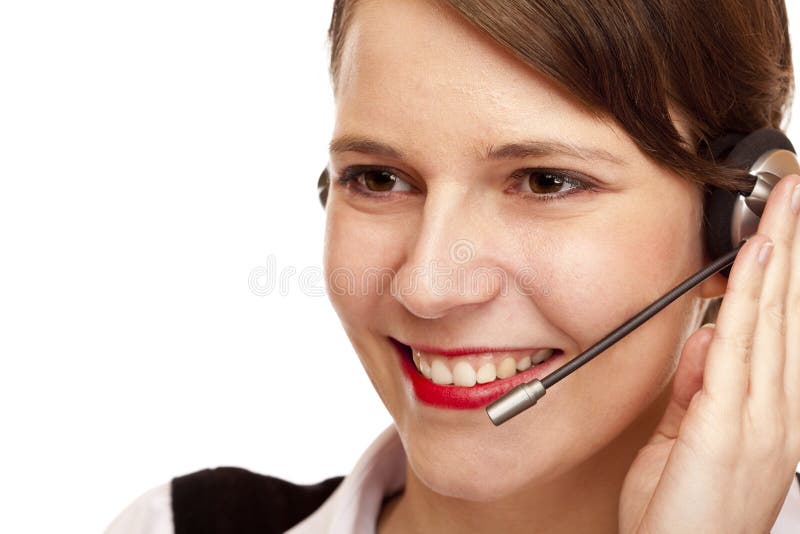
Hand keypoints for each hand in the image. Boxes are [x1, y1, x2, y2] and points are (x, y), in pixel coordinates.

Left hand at [619, 174, 799, 533]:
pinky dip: (751, 302)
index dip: (788, 271)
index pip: (783, 325)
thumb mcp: (689, 437)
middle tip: (794, 194)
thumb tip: (706, 339)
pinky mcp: (732, 430)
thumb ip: (699, 387)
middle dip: (793, 247)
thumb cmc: (685, 511)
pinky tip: (754, 263)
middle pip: (788, 313)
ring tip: (782, 208)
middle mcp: (777, 411)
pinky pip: (741, 352)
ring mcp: (761, 421)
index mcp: (770, 412)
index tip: (785, 226)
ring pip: (772, 321)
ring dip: (778, 260)